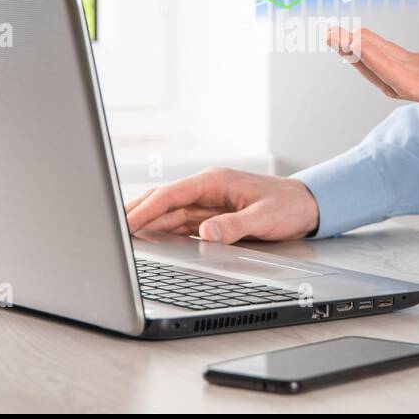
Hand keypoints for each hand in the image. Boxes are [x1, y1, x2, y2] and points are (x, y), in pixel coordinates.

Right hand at [125, 168, 319, 243]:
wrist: (308, 205)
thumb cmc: (289, 206)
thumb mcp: (264, 218)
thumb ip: (234, 226)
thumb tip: (205, 233)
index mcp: (215, 181)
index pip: (171, 194)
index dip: (146, 209)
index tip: (126, 222)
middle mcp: (207, 188)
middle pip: (163, 200)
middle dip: (136, 211)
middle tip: (110, 227)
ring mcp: (208, 201)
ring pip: (168, 211)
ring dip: (146, 221)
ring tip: (121, 233)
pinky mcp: (211, 214)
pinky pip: (180, 221)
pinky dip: (162, 228)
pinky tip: (149, 237)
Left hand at [326, 21, 418, 110]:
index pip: (410, 82)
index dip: (379, 61)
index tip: (355, 38)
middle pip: (395, 81)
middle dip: (362, 58)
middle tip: (333, 32)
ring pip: (398, 77)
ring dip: (369, 57)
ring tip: (342, 34)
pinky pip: (412, 69)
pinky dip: (388, 55)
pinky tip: (373, 41)